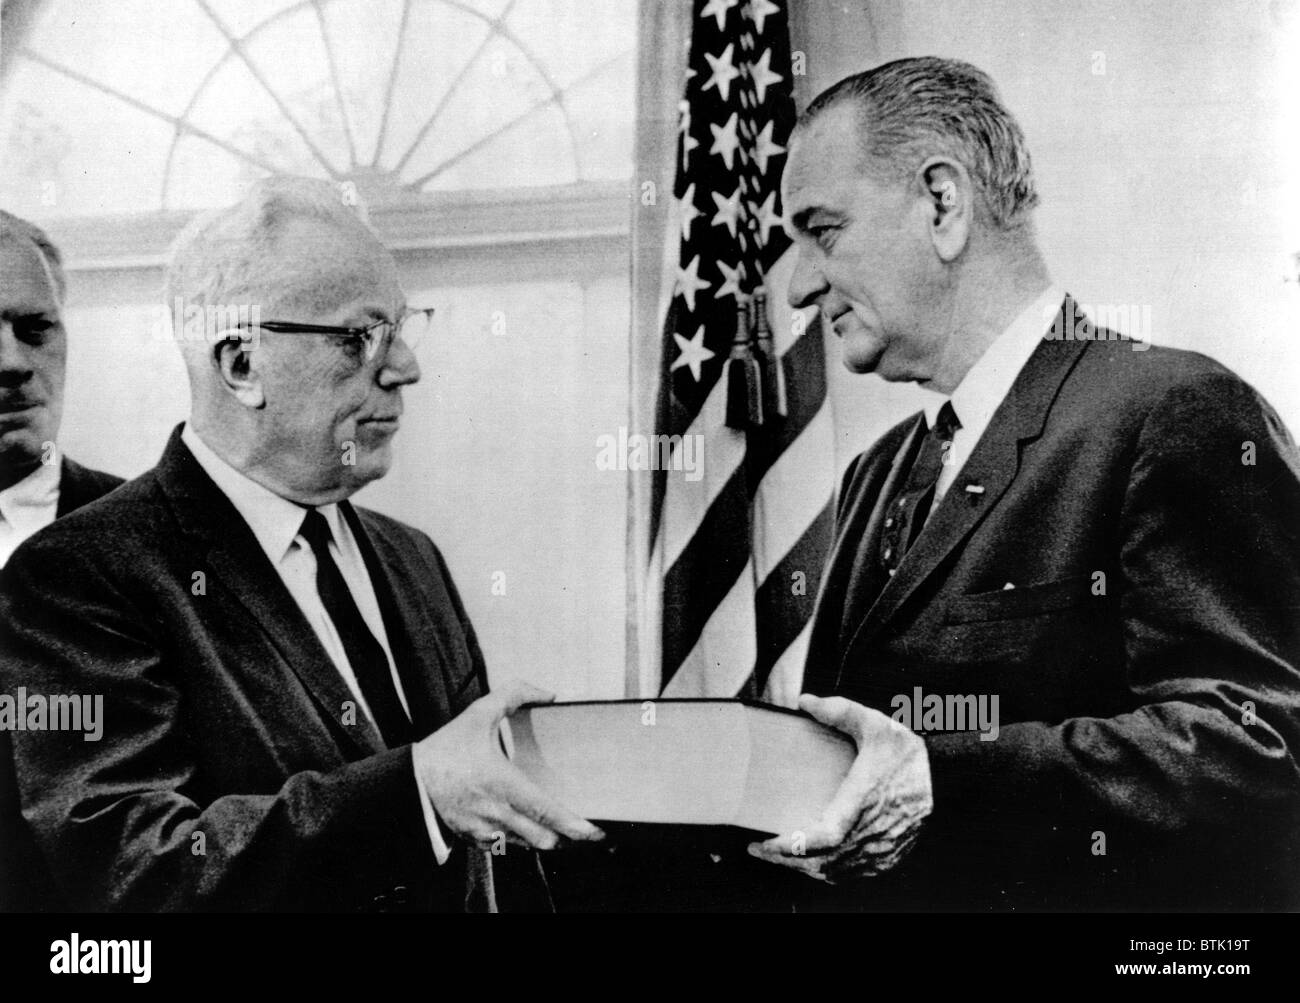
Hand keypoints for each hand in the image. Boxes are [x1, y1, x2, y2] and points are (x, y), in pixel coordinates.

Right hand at [413, 681, 604, 851]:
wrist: (409, 782)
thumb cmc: (446, 749)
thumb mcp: (479, 713)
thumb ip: (514, 694)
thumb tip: (548, 693)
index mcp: (503, 785)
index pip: (546, 813)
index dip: (574, 826)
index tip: (595, 830)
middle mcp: (497, 814)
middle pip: (545, 841)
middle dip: (567, 838)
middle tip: (584, 829)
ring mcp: (486, 831)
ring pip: (528, 846)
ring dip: (546, 839)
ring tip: (560, 828)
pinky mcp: (475, 839)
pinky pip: (507, 846)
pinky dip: (522, 840)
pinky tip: (526, 825)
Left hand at [748, 694, 930, 883]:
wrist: (949, 775)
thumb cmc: (908, 750)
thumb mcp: (875, 723)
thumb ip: (839, 710)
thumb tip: (804, 701)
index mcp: (865, 801)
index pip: (825, 836)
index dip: (792, 846)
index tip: (766, 842)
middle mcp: (875, 831)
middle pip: (823, 861)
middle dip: (787, 860)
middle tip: (760, 849)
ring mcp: (885, 848)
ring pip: (837, 871)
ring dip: (805, 868)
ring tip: (780, 856)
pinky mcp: (892, 855)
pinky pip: (855, 873)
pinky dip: (830, 871)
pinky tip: (814, 863)